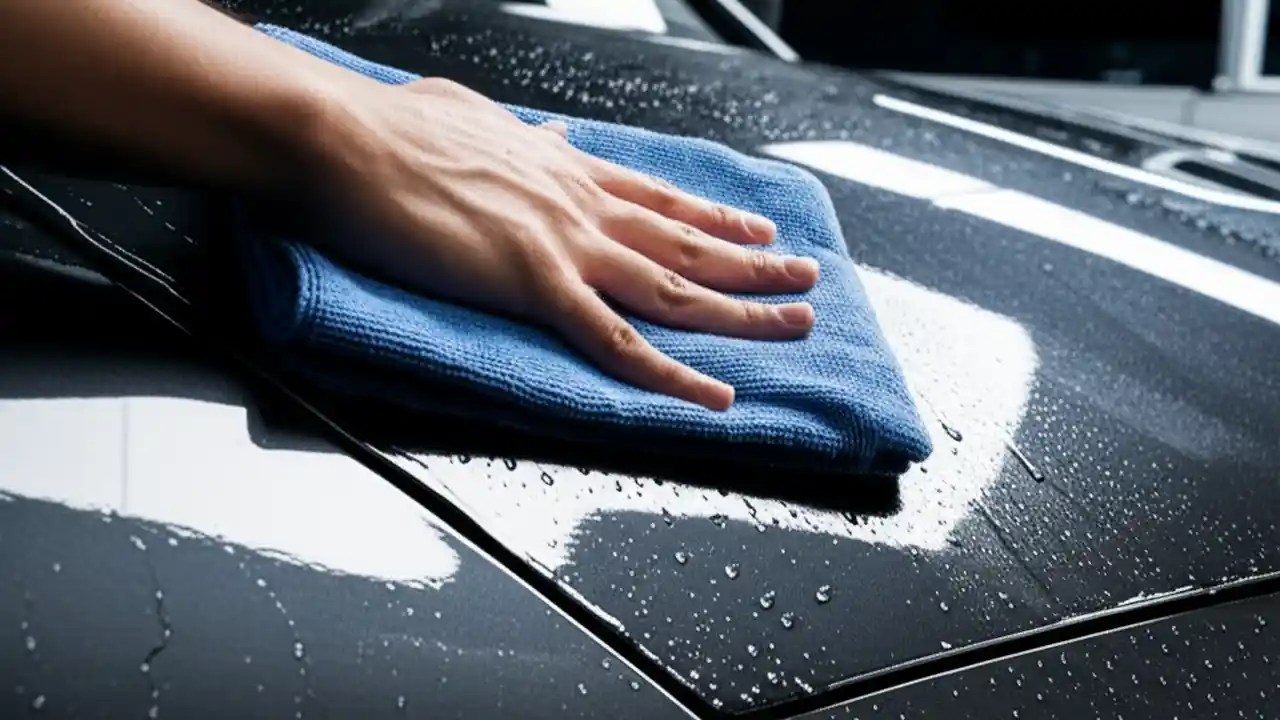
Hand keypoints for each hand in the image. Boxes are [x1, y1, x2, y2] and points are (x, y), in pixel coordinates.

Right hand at [299, 77, 818, 410]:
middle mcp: (579, 203)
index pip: (659, 196)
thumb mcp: (471, 116)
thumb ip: (521, 132)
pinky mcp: (534, 284)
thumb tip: (551, 131)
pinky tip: (714, 396)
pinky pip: (618, 341)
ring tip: (797, 322)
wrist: (342, 138)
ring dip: (744, 310)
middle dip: (755, 262)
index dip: (715, 215)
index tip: (757, 227)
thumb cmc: (388, 129)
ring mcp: (565, 243)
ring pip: (676, 286)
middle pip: (688, 239)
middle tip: (805, 277)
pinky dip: (672, 374)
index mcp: (562, 166)